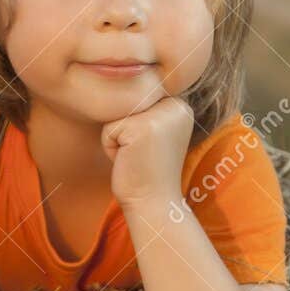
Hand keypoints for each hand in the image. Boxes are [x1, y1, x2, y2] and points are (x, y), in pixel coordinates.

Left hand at [101, 94, 193, 209]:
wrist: (154, 203)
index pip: (138, 99)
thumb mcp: (156, 131)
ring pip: (116, 114)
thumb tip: (120, 87)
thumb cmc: (149, 171)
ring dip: (118, 138)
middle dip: (125, 131)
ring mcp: (159, 116)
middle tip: (142, 155)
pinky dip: (110, 147)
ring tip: (136, 157)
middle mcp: (175, 106)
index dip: (135, 126)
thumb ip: (147, 109)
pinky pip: (108, 129)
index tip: (150, 149)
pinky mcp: (140, 128)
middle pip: (126, 103)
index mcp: (181, 105)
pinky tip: (129, 161)